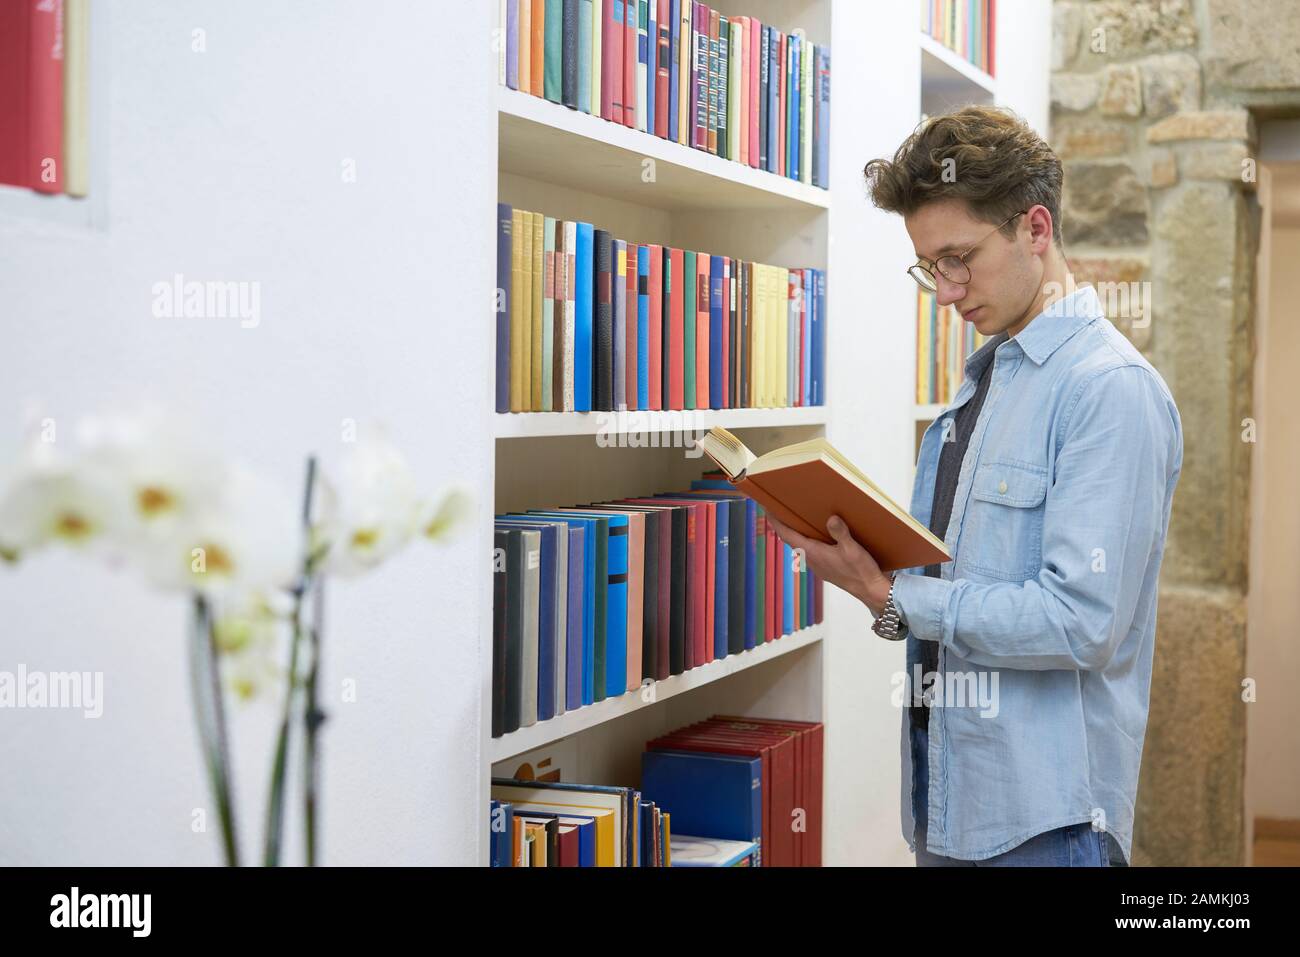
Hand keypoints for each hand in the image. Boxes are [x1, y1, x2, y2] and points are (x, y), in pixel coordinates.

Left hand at [766, 513, 893, 616]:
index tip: (767, 510)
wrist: (871, 591)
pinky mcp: (827, 567)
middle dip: (785, 525)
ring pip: (802, 546)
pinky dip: (810, 540)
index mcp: (813, 553)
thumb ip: (840, 533)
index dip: (776, 522)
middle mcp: (812, 560)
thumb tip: (831, 519)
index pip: (787, 536)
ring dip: (798, 533)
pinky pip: (812, 551)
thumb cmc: (861, 572)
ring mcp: (819, 565)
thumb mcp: (852, 549)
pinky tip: (820, 534)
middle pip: (792, 539)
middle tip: (781, 508)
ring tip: (798, 518)